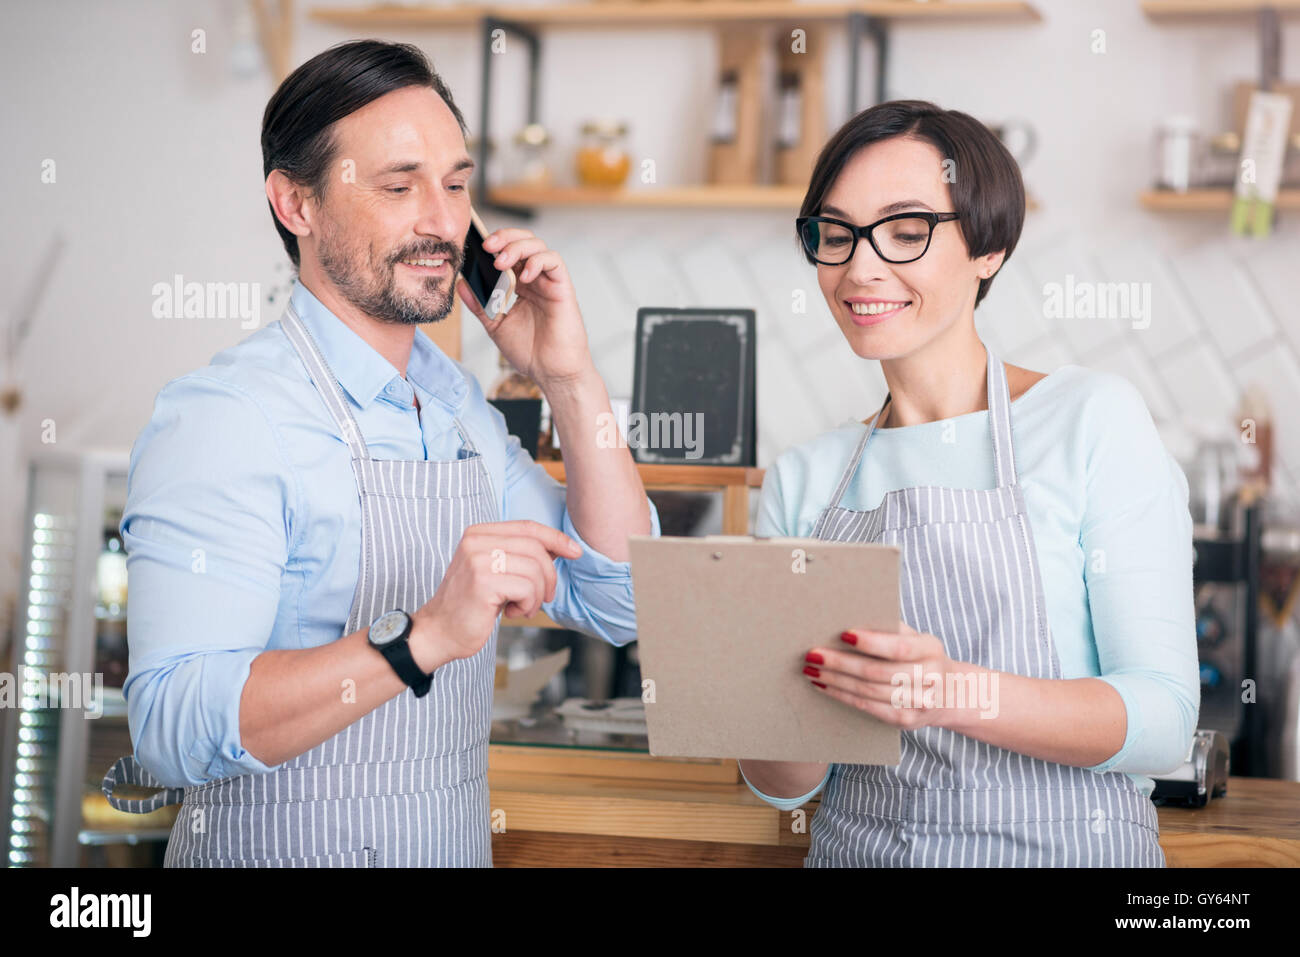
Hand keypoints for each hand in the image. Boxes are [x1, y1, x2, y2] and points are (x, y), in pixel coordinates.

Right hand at [409, 520, 581, 671]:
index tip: (575, 552)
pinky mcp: (483, 582)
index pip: (528, 527)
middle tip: (543, 597)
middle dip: (549, 576)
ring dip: (537, 595)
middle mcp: (476, 541)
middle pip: (535, 548)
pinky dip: (528, 605)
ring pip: (534, 570)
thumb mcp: (497, 572)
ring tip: (522, 607)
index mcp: (478, 533)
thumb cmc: (472, 605)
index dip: (556, 538)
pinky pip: (527, 588)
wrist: (440, 632)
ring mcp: (478, 560)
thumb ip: (520, 556)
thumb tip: (559, 548)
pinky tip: (511, 612)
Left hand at [455, 228, 595, 388]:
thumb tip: (462, 283)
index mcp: (520, 286)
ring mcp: (549, 282)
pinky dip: (538, 261)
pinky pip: (554, 261)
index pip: (509, 252)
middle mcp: (536, 280)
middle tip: (487, 246)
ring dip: (517, 248)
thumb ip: (479, 305)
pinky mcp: (563, 288)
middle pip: (524, 241)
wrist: (550, 372)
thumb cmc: (530, 353)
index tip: (477, 247)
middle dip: (505, 238)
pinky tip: (524, 275)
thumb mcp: (495, 326)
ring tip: (501, 262)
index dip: (495, 243)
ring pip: (538, 246)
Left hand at [802, 621, 972, 730]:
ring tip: (811, 670)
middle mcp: (929, 678)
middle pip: (877, 672)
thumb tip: (848, 618)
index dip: (871, 642)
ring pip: (868, 692)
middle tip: (813, 654)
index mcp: (931, 649)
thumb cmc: (922, 657)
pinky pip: (867, 707)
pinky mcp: (905, 721)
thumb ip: (890, 629)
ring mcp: (918, 703)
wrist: (951, 693)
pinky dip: (842, 696)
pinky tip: (824, 686)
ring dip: (835, 680)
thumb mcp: (917, 638)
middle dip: (840, 663)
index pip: (899, 647)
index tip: (843, 634)